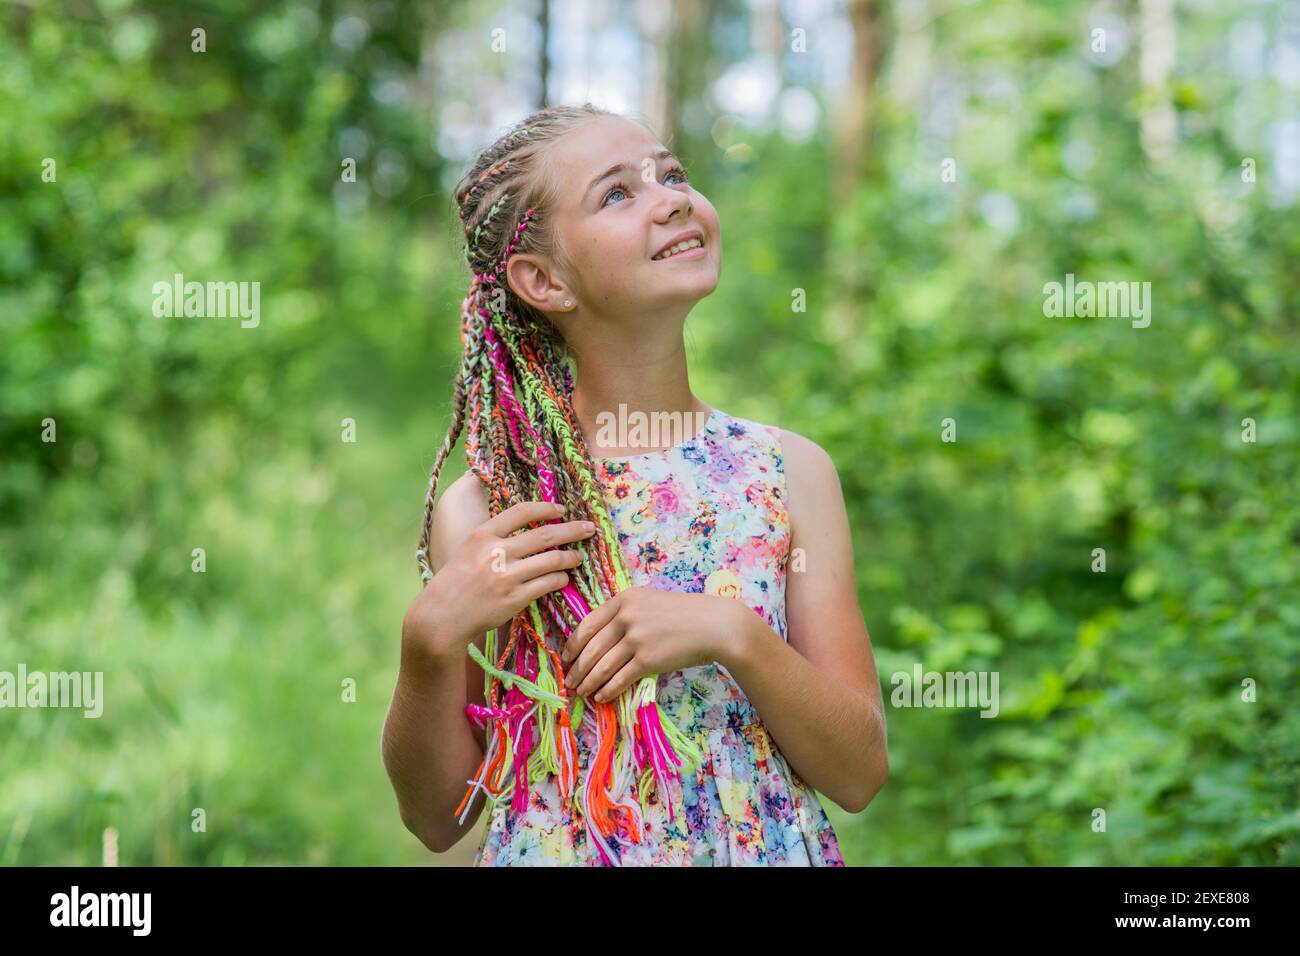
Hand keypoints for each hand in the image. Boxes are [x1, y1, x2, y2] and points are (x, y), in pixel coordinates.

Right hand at [403, 500, 595, 664]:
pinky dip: (559, 579)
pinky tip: (563, 578)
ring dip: (570, 557)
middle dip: (572, 530)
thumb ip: (494, 537)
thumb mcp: (468, 549)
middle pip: (544, 535)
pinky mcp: (514, 599)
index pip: (521, 512)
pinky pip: (547, 584)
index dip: (546, 508)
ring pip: (551, 561)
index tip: (561, 510)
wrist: (441, 616)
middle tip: (589, 528)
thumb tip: (527, 525)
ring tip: (578, 557)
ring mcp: (506, 577)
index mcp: (482, 535)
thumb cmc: (455, 581)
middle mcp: (496, 552)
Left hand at [560, 586, 739, 701]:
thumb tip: (601, 638)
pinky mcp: (648, 660)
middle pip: (590, 648)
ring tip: (582, 692)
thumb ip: (626, 613)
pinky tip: (601, 696)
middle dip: (576, 668)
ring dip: (588, 682)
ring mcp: (636, 639)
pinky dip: (607, 690)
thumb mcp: (650, 601)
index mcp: (624, 599)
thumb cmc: (685, 613)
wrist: (715, 625)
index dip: (572, 645)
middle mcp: (626, 617)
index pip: (587, 624)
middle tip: (569, 681)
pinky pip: (619, 679)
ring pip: (601, 666)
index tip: (566, 657)